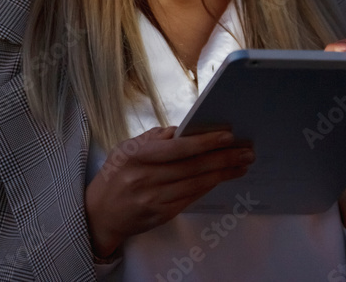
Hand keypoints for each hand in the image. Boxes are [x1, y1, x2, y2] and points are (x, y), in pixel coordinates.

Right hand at [84, 126, 253, 258]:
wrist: (99, 214)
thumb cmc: (114, 175)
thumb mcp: (125, 148)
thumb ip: (154, 139)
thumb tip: (184, 131)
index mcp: (136, 156)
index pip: (178, 148)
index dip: (205, 142)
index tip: (227, 136)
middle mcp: (146, 178)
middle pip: (193, 167)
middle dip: (224, 158)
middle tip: (246, 151)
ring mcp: (154, 199)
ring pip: (196, 183)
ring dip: (222, 174)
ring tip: (241, 164)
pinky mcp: (161, 214)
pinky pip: (190, 198)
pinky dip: (208, 187)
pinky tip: (221, 179)